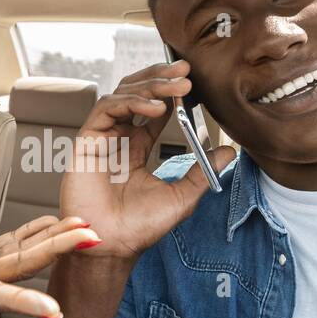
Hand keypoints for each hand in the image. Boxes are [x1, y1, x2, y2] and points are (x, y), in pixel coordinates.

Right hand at [0, 215, 97, 317]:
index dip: (25, 302)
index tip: (57, 312)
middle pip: (24, 268)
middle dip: (59, 254)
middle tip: (94, 239)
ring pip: (26, 254)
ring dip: (57, 241)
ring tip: (87, 226)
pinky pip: (15, 242)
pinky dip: (36, 231)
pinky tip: (57, 221)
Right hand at [60, 59, 236, 259]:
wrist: (112, 248)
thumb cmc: (139, 228)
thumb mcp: (181, 197)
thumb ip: (201, 172)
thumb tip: (229, 152)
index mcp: (135, 150)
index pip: (152, 109)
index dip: (171, 93)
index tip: (194, 83)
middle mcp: (117, 139)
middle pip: (135, 93)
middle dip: (161, 77)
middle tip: (186, 70)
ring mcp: (101, 139)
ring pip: (122, 94)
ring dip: (151, 85)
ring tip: (178, 85)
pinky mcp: (87, 141)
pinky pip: (107, 109)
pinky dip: (131, 101)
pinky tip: (156, 107)